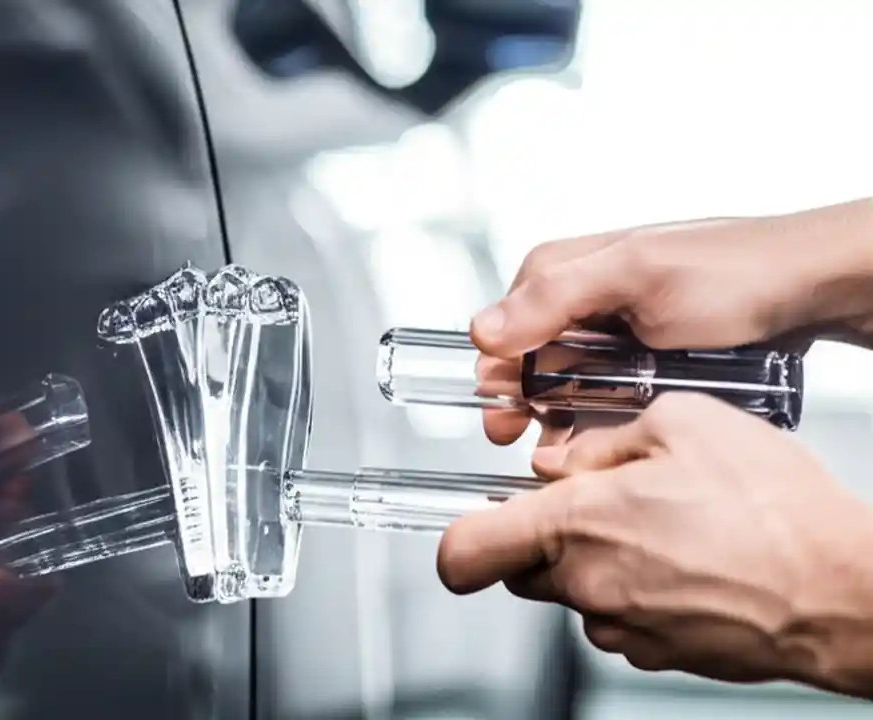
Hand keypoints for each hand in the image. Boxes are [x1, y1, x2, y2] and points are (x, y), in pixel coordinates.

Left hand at [438, 393, 872, 696]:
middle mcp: (589, 586)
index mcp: (577, 526)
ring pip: (576, 590)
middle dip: (544, 535)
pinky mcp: (659, 653)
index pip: (465, 552)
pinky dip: (638, 588)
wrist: (843, 589)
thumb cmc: (775, 509)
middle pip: (523, 568)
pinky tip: (688, 560)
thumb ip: (601, 438)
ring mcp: (624, 628)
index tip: (467, 525)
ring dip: (598, 560)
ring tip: (665, 526)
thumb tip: (562, 458)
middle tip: (599, 501)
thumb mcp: (683, 423)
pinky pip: (622, 615)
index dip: (456, 539)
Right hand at [473, 199, 872, 444]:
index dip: (501, 377)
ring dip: (565, 421)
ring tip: (575, 451)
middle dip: (529, 407)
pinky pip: (602, 400)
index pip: (501, 330)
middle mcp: (579, 302)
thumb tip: (482, 332)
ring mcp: (610, 336)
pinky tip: (607, 441)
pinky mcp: (638, 363)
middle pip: (527, 366)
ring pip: (563, 390)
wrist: (809, 291)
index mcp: (562, 270)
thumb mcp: (637, 276)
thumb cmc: (735, 269)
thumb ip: (555, 299)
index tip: (509, 416)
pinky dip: (600, 423)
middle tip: (538, 444)